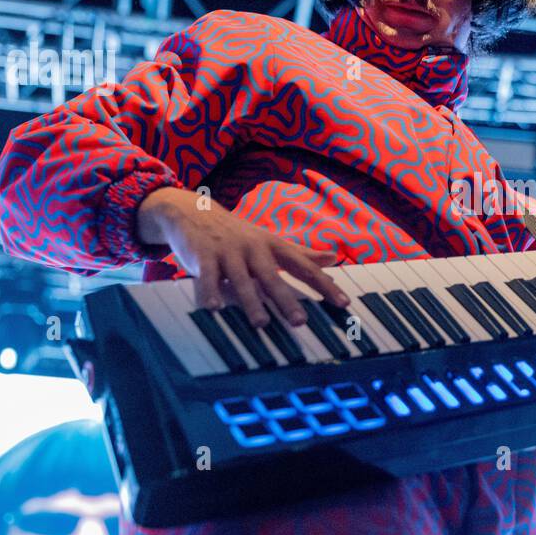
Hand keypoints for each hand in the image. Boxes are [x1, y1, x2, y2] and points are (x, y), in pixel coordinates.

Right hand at [136, 187, 349, 327]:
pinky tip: (214, 308)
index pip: (303, 267)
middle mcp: (253, 248)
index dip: (324, 284)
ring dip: (251, 301)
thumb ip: (301, 253)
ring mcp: (228, 251)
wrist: (192, 211)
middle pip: (272, 276)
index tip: (343, 303)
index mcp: (273, 246)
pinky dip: (210, 291)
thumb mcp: (270, 240)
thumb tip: (334, 257)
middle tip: (299, 321)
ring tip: (261, 322)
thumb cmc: (238, 233)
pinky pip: (207, 276)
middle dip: (286, 299)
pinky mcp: (203, 255)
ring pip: (241, 280)